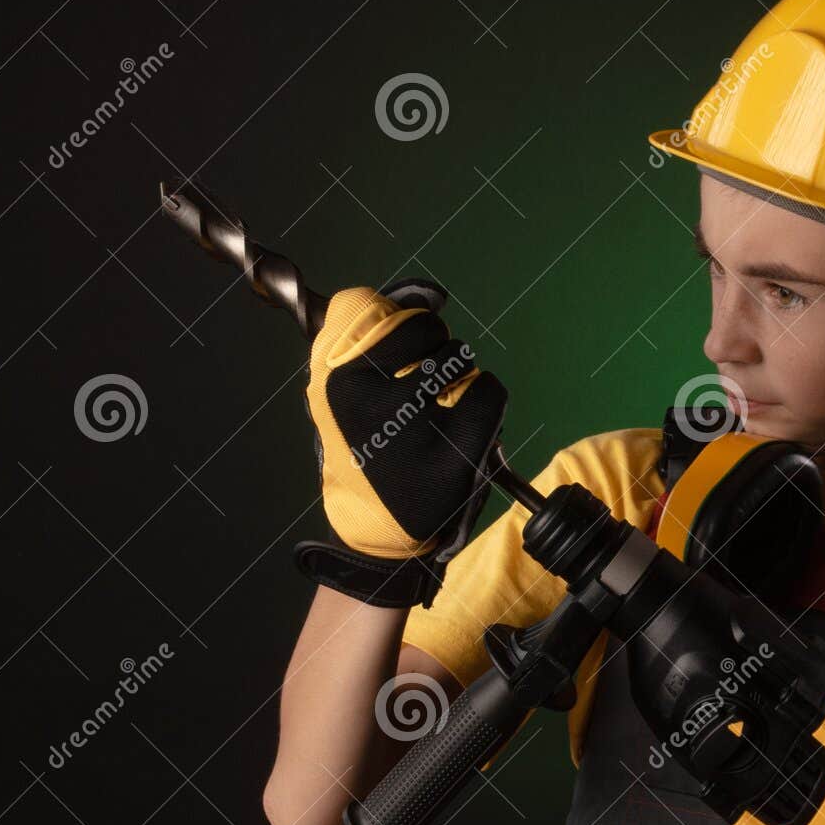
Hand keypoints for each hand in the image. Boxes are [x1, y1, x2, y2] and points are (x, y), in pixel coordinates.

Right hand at [294, 286, 507, 607]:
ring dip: (461, 373)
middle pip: (425, 327)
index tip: (403, 351)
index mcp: (336, 380)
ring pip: (460, 357)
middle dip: (436, 346)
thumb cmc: (363, 455)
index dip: (399, 323)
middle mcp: (371, 397)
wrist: (378, 532)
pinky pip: (489, 392)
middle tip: (430, 381)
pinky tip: (470, 423)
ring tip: (447, 403)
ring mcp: (415, 424)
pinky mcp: (456, 450)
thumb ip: (358, 344)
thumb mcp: (339, 399)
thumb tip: (415, 293)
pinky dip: (487, 402)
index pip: (367, 304)